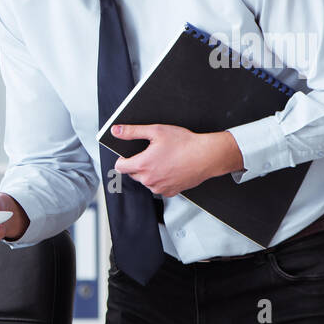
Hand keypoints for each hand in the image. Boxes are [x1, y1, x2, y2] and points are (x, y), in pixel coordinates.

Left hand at [110, 125, 243, 197]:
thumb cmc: (185, 143)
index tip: (130, 155)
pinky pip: (159, 187)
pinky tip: (171, 169)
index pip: (120, 166)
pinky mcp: (170, 192)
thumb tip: (116, 131)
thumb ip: (133, 131)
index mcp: (142, 165)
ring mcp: (159, 188)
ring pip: (146, 181)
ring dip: (150, 173)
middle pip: (132, 173)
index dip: (123, 159)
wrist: (207, 156)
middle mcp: (149, 180)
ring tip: (164, 160)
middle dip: (138, 164)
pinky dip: (161, 179)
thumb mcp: (156, 131)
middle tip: (152, 154)